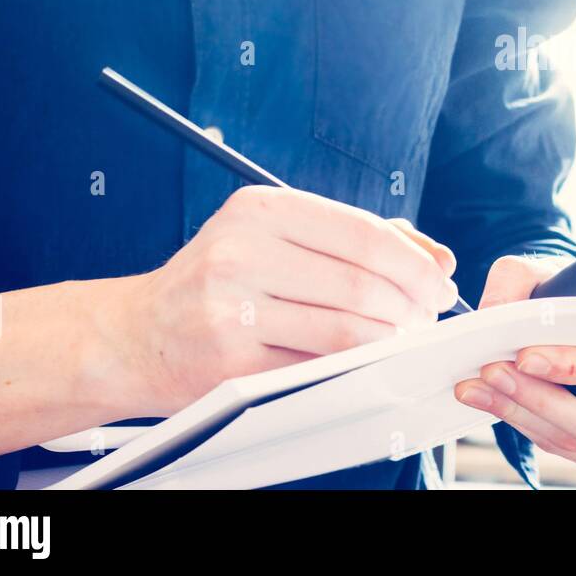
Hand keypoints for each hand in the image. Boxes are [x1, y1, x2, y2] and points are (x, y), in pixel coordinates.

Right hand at [118, 186, 457, 414]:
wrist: (137, 334)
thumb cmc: (220, 282)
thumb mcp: (278, 236)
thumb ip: (360, 237)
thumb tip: (438, 259)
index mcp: (260, 209)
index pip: (363, 233)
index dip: (414, 264)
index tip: (438, 284)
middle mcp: (242, 251)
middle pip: (362, 282)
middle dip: (411, 306)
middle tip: (426, 319)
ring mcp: (232, 308)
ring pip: (347, 328)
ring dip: (391, 339)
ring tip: (401, 339)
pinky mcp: (231, 361)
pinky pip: (318, 366)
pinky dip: (355, 366)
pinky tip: (364, 360)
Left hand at [453, 255, 575, 474]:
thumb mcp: (563, 276)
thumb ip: (526, 281)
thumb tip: (493, 314)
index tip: (526, 355)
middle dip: (537, 397)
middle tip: (491, 372)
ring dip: (522, 415)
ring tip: (481, 388)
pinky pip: (570, 452)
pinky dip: (529, 427)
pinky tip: (498, 403)